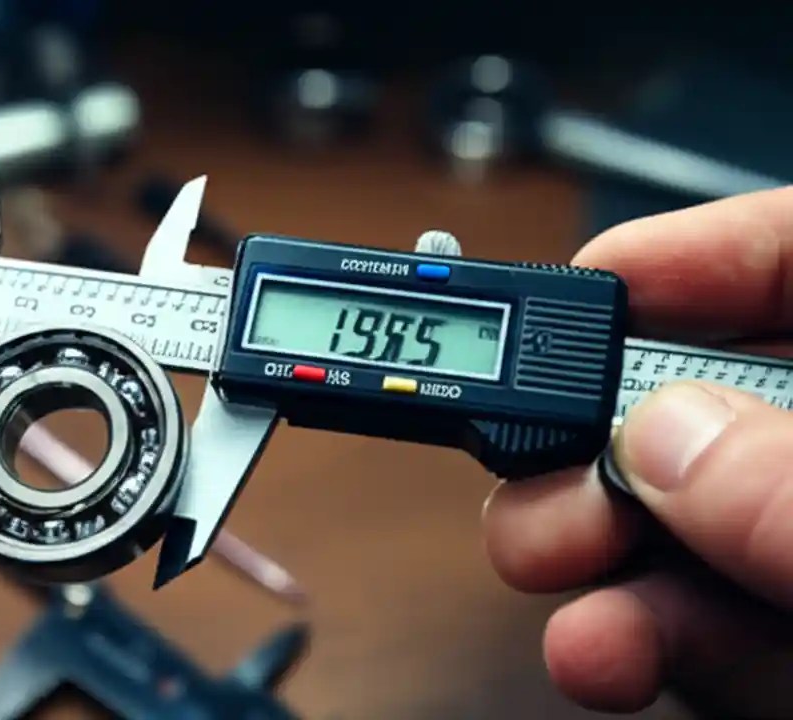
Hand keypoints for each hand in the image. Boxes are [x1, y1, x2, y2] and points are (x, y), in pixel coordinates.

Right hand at [483, 189, 792, 717]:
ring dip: (584, 538)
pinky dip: (625, 632)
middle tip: (541, 449)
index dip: (698, 250)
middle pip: (702, 388)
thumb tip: (669, 439)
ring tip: (551, 562)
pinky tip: (599, 650)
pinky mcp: (779, 639)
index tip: (595, 274)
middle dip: (598, 418)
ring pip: (671, 512)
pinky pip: (685, 616)